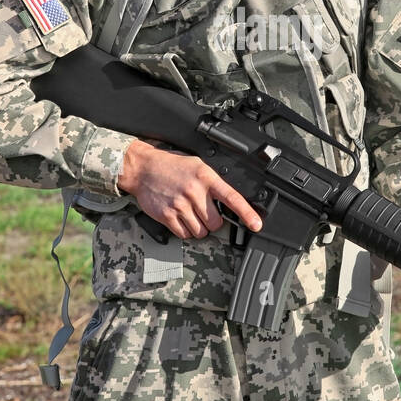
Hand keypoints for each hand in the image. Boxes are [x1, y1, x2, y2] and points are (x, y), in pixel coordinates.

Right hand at [118, 140, 262, 239]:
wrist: (143, 168)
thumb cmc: (172, 166)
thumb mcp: (197, 165)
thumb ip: (213, 182)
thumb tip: (229, 201)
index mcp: (206, 177)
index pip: (232, 197)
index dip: (246, 213)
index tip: (256, 225)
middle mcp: (194, 192)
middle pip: (216, 223)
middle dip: (213, 222)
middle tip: (204, 212)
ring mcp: (180, 205)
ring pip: (201, 232)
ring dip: (199, 228)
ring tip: (191, 214)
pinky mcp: (167, 216)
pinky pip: (184, 235)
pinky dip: (185, 231)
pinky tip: (181, 218)